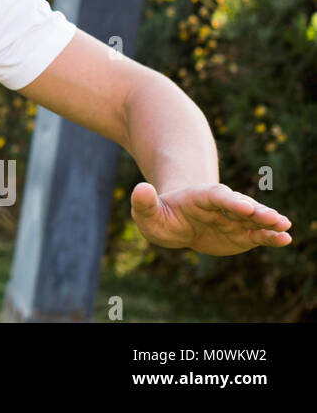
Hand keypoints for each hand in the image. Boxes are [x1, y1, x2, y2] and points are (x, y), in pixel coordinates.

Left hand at [130, 182, 292, 254]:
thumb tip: (140, 188)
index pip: (216, 197)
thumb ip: (144, 201)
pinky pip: (259, 235)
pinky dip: (271, 237)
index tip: (244, 206)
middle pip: (240, 206)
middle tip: (274, 218)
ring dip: (269, 222)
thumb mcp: (147, 212)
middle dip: (256, 211)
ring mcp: (234, 219)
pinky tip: (286, 239)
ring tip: (285, 226)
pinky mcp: (242, 234)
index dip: (229, 201)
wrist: (176, 223)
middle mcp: (221, 206)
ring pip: (254, 219)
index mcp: (199, 197)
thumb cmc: (161, 216)